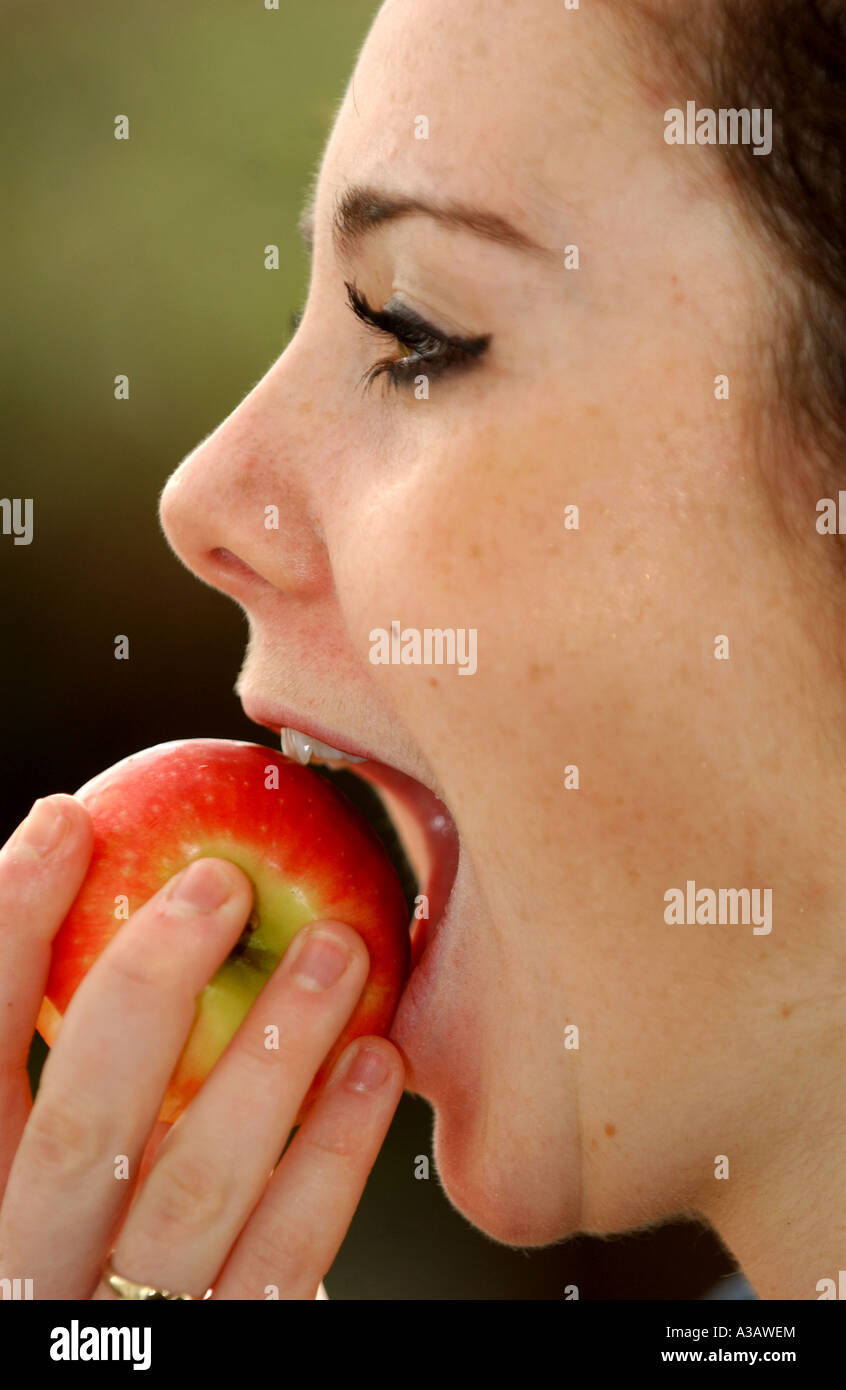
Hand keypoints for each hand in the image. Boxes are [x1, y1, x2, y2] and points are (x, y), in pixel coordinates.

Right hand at [0, 794, 404, 1299]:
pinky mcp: (228, 1348)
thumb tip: (78, 861)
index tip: (69, 820)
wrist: (125, 1363)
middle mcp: (35, 1266)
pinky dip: (334, 1153)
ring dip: (272, 1053)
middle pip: (78, 1131)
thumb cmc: (90, 1234)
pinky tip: (374, 1061)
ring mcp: (132, 1324)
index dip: (8, 929)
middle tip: (222, 881)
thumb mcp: (40, 1154)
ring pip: (197, 1192)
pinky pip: (285, 1259)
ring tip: (338, 945)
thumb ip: (63, 1057)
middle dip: (146, 989)